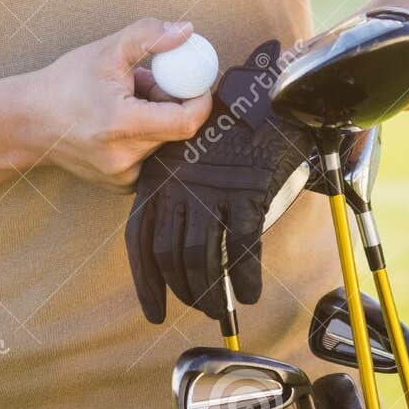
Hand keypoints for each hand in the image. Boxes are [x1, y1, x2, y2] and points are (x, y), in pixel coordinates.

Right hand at [27, 19, 213, 189]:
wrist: (29, 122)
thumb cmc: (65, 84)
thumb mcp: (107, 50)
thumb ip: (149, 36)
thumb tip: (187, 32)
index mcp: (121, 125)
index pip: (186, 122)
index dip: (200, 100)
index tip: (195, 81)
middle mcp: (123, 158)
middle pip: (176, 129)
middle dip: (171, 103)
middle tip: (147, 84)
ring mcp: (122, 177)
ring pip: (164, 143)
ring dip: (158, 119)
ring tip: (127, 103)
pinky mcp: (121, 186)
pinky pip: (151, 157)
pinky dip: (145, 137)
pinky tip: (120, 125)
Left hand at [124, 39, 314, 323]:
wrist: (269, 99)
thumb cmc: (227, 130)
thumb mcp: (188, 155)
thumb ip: (178, 193)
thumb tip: (178, 246)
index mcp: (159, 176)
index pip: (139, 237)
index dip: (145, 280)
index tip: (153, 310)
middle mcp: (179, 185)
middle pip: (168, 255)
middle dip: (180, 290)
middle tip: (197, 308)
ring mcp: (212, 189)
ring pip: (201, 258)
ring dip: (210, 292)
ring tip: (222, 309)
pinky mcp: (246, 193)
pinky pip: (241, 248)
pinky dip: (244, 278)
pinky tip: (250, 292)